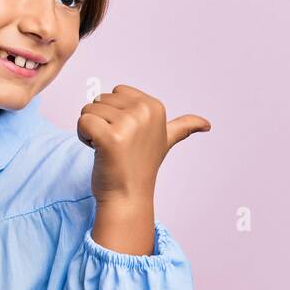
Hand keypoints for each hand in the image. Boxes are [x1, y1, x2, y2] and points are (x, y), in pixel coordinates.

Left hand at [76, 85, 209, 203]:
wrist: (127, 197)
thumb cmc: (139, 168)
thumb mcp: (166, 142)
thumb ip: (183, 128)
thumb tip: (207, 124)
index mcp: (155, 106)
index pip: (115, 93)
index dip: (114, 114)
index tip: (126, 135)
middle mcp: (144, 111)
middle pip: (99, 100)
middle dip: (101, 122)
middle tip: (116, 145)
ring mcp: (128, 124)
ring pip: (88, 110)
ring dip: (91, 131)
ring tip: (108, 150)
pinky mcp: (110, 138)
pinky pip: (82, 122)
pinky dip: (84, 137)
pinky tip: (98, 152)